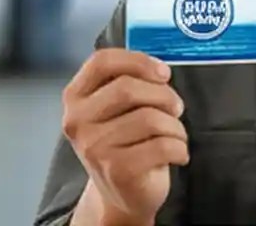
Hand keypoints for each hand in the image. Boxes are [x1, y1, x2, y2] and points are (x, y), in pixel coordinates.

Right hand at [62, 49, 188, 224]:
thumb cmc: (123, 144)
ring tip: (175, 134)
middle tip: (176, 107)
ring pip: (150, 117)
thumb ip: (127, 83)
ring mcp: (95, 147)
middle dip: (163, 95)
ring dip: (175, 125)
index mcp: (75, 98)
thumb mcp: (114, 110)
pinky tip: (177, 153)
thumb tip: (159, 70)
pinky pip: (162, 145)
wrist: (120, 195)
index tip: (162, 73)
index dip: (138, 61)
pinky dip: (179, 147)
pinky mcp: (117, 170)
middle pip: (128, 88)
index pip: (102, 62)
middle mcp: (78, 121)